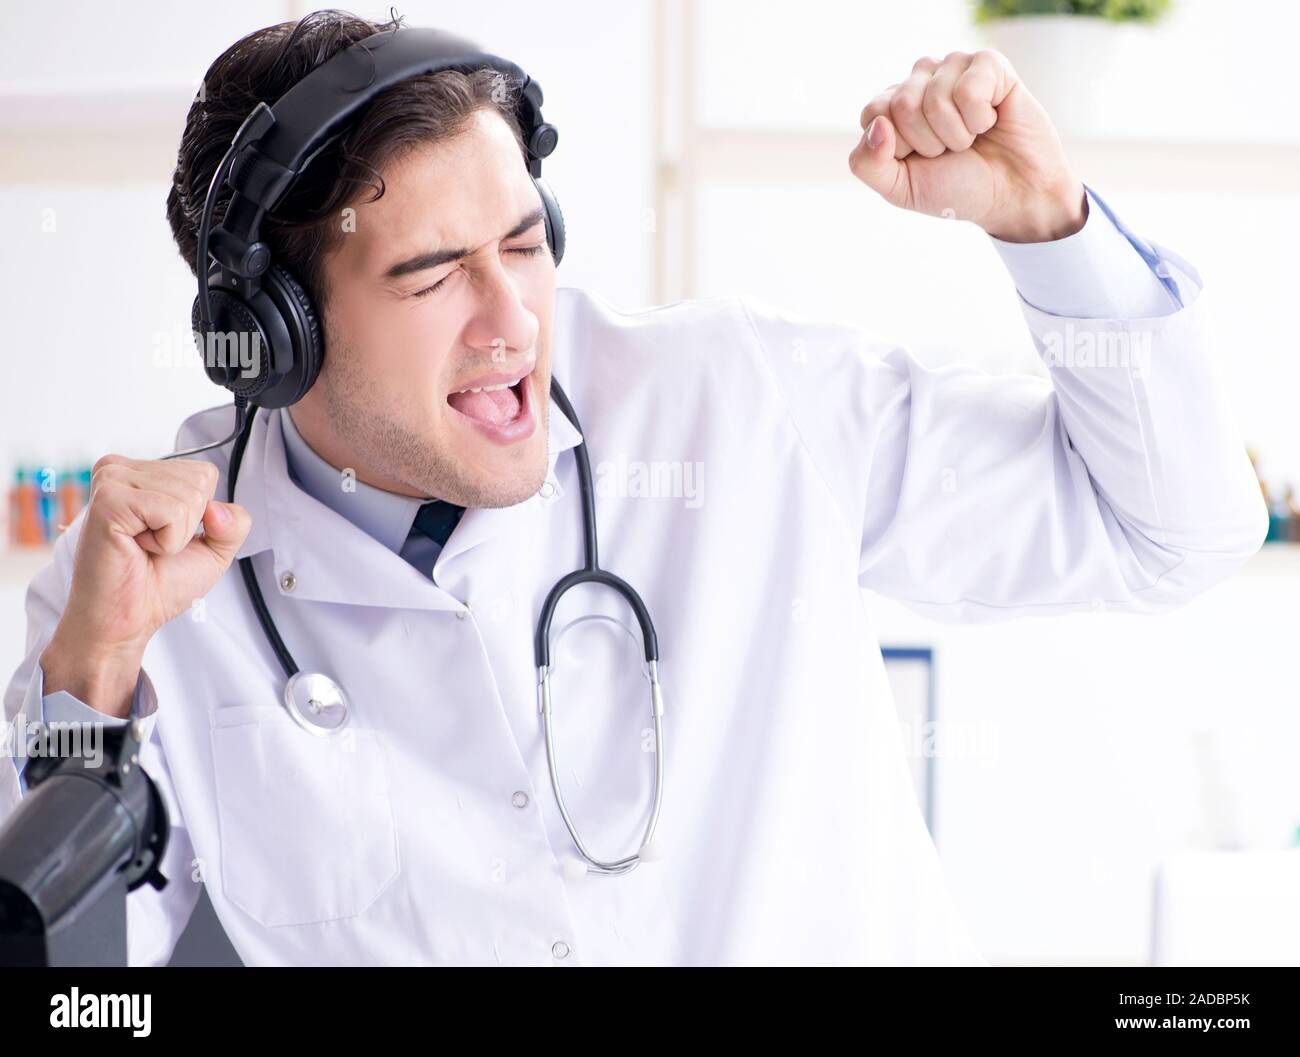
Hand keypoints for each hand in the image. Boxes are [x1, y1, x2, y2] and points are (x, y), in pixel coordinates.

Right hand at [40, 455, 250, 717]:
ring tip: (143, 547)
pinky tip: (137, 547)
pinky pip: (173, 511)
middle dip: (189, 525)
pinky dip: (167, 540)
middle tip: (153, 544)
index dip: (202, 515)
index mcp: (142, 473)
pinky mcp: (110, 500)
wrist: (129, 616)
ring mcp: (113, 481)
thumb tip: (219, 509)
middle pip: (201, 480)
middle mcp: (123, 469)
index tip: (167, 535)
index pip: (205, 473)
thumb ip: (235, 523)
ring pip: (190, 496)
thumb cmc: (160, 583)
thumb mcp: (215, 549)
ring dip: (176, 535)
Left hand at [848, 49, 1085, 242]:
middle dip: (929, 142)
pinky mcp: (988, 63)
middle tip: (951, 150)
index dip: (898, 146)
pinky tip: (991, 121)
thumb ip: (867, 165)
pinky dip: (980, 119)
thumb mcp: (900, 189)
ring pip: (936, 97)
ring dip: (956, 134)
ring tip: (971, 138)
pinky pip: (969, 89)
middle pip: (903, 104)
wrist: (1011, 194)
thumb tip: (878, 125)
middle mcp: (920, 80)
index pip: (874, 112)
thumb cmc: (955, 188)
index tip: (921, 159)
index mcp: (892, 106)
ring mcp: (953, 67)